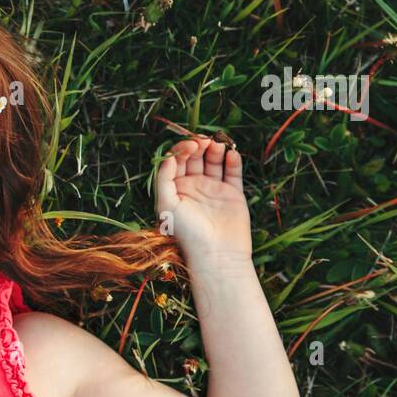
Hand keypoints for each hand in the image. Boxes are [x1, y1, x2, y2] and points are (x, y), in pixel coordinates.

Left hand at [155, 135, 251, 266]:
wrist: (217, 254)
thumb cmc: (187, 233)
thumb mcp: (166, 205)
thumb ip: (163, 179)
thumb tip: (167, 157)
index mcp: (175, 189)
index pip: (176, 161)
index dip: (181, 149)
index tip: (190, 145)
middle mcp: (193, 187)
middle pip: (195, 158)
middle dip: (199, 146)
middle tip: (205, 141)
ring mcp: (213, 189)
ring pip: (214, 161)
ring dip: (215, 150)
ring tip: (218, 145)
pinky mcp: (232, 194)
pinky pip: (232, 172)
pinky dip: (232, 161)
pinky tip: (231, 155)